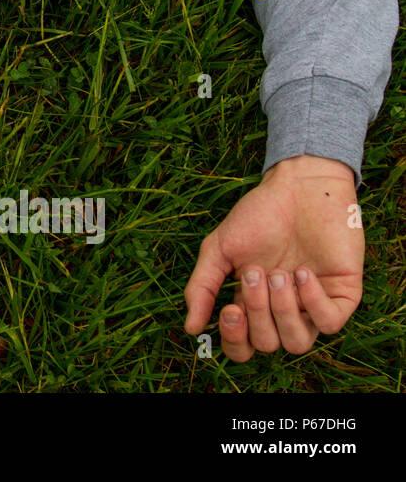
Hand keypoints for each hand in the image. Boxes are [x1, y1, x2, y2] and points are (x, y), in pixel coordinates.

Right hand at [183, 154, 362, 360]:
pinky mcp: (343, 296)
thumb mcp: (219, 248)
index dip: (235, 339)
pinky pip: (329, 324)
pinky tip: (303, 272)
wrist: (299, 188)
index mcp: (253, 304)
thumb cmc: (258, 215)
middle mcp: (283, 311)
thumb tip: (191, 328)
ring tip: (280, 273)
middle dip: (258, 311)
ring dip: (283, 310)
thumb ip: (202, 287)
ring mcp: (314, 305)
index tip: (230, 308)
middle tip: (255, 273)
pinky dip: (312, 302)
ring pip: (297, 343)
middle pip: (267, 345)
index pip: (243, 346)